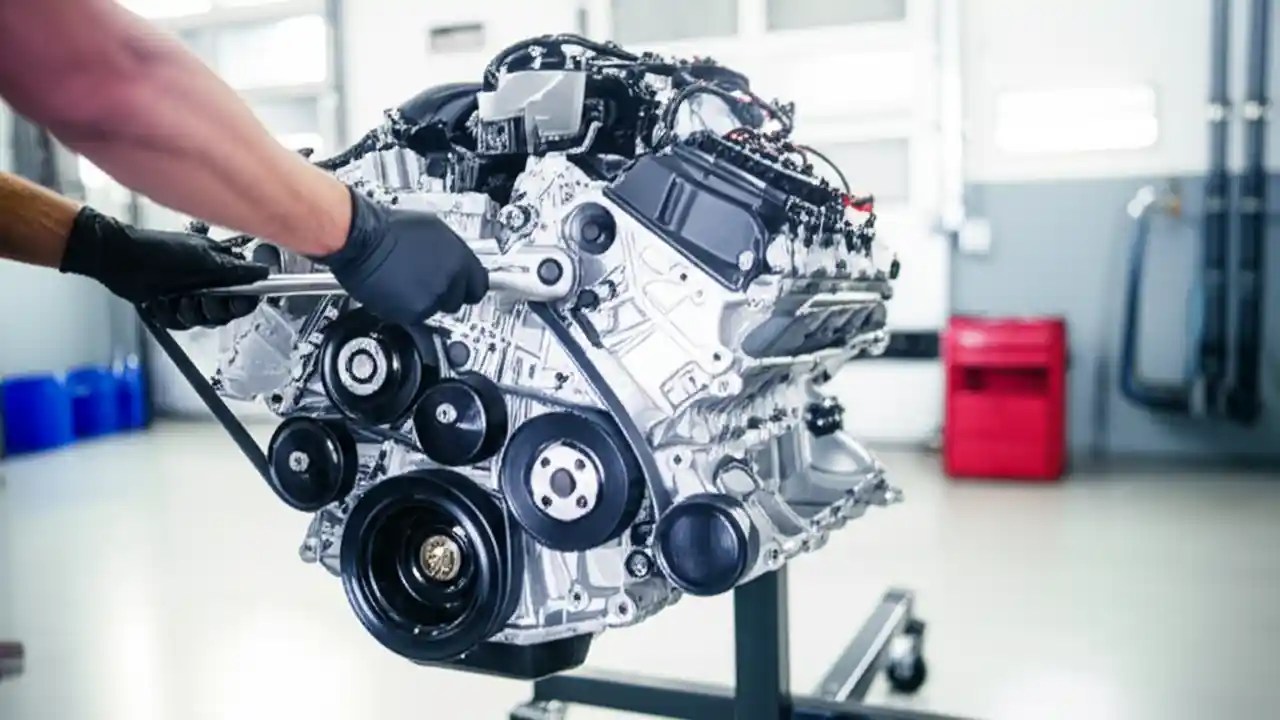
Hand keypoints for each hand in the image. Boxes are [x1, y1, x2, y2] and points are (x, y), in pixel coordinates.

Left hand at [59, 207, 269, 328]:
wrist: (120, 259)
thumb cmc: (159, 251)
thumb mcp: (203, 258)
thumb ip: (236, 270)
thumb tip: (264, 272)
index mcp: (222, 269)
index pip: (246, 292)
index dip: (243, 301)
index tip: (236, 301)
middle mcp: (210, 284)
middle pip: (225, 312)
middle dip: (210, 308)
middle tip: (198, 298)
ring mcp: (191, 296)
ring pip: (202, 321)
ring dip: (186, 312)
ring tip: (173, 298)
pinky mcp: (173, 308)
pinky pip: (181, 324)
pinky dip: (169, 315)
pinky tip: (160, 302)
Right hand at [319, 188, 487, 324]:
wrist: (360, 239)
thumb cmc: (387, 229)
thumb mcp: (431, 230)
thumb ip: (450, 253)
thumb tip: (456, 263)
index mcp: (459, 256)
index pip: (479, 285)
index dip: (467, 288)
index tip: (463, 290)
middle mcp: (450, 278)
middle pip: (458, 300)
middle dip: (444, 295)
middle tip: (424, 283)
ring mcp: (433, 296)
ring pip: (436, 309)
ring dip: (424, 302)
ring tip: (405, 282)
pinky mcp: (414, 312)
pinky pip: (416, 317)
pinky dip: (406, 309)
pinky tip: (395, 290)